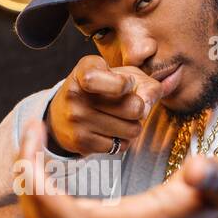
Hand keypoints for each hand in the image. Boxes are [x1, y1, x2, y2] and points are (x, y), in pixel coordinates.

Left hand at [17, 120, 217, 217]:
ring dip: (30, 180)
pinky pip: (53, 215)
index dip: (44, 186)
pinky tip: (46, 155)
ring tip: (35, 137)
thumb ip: (217, 178)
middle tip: (32, 128)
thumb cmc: (217, 203)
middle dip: (29, 177)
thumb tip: (196, 168)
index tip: (37, 143)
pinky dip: (40, 186)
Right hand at [46, 55, 162, 155]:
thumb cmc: (100, 90)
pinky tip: (110, 131)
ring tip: (119, 119)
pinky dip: (122, 140)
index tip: (126, 84)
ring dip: (132, 126)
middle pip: (133, 108)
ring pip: (131, 130)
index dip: (127, 85)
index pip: (115, 81)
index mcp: (85, 71)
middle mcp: (76, 94)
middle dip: (139, 109)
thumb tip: (155, 98)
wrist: (61, 116)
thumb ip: (144, 83)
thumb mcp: (118, 75)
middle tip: (128, 106)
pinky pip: (121, 146)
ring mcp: (77, 120)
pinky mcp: (81, 142)